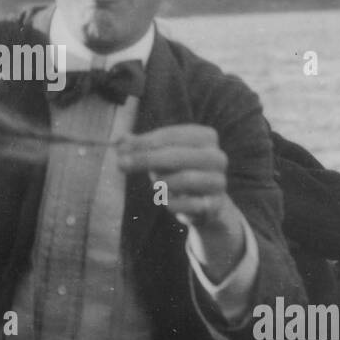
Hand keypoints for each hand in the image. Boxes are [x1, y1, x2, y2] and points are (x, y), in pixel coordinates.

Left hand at [116, 125, 247, 278]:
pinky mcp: (215, 205)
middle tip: (121, 164)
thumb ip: (141, 146)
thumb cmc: (178, 171)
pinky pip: (188, 204)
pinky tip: (167, 200)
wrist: (205, 203)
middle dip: (146, 160)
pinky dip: (172, 203)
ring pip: (185, 179)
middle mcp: (217, 156)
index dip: (144, 142)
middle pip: (177, 156)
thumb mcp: (161, 154)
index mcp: (206, 136)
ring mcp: (219, 181)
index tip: (121, 149)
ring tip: (156, 184)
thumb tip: (120, 140)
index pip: (171, 135)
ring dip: (162, 182)